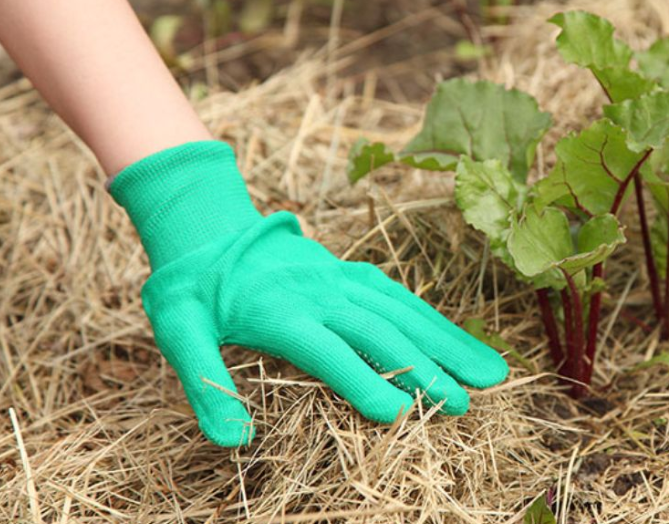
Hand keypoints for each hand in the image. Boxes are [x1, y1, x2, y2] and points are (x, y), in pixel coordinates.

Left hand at [108, 141, 508, 446]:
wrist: (209, 229)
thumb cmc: (192, 290)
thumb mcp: (177, 333)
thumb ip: (205, 383)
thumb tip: (235, 440)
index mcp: (279, 311)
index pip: (328, 351)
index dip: (361, 381)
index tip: (395, 416)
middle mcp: (322, 294)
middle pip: (381, 332)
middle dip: (425, 369)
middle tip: (464, 404)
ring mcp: (344, 279)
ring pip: (405, 312)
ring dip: (448, 342)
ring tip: (491, 373)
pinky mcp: (355, 273)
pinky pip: (403, 298)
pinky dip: (438, 321)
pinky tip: (463, 343)